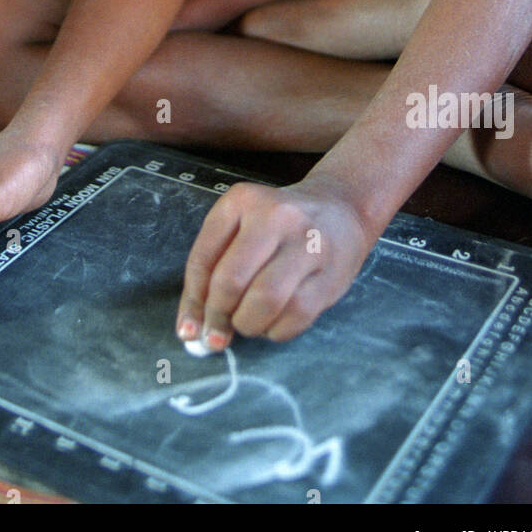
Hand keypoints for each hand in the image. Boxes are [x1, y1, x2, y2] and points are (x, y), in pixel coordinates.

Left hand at [176, 176, 372, 348]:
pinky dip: (276, 331)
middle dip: (218, 316)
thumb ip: (212, 271)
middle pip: (231, 281)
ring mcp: (307, 245)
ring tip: (248, 321)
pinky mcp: (330, 275)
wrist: (342, 208)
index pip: (203, 259)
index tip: (189, 328)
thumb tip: (191, 329)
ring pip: (264, 302)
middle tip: (219, 330)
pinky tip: (274, 322)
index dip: (193, 301)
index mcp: (242, 201)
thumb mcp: (240, 227)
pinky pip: (295, 317)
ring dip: (248, 325)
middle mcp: (275, 216)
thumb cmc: (279, 224)